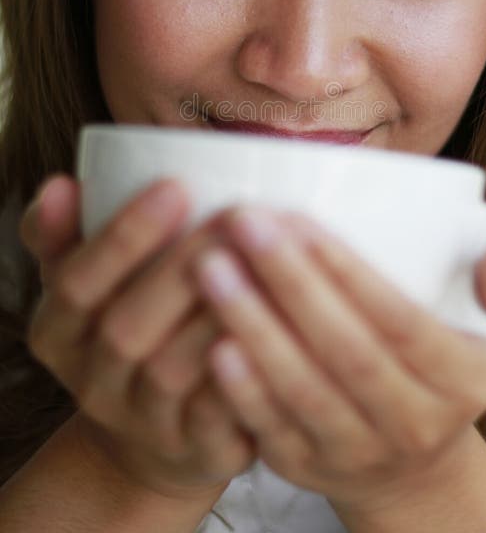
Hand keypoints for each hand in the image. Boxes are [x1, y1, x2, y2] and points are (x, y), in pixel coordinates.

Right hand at [19, 175, 256, 497]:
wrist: (158, 432)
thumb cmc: (127, 326)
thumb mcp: (87, 283)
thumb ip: (66, 234)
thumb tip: (60, 184)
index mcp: (57, 334)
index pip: (75, 284)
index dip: (122, 237)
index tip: (174, 185)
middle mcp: (92, 384)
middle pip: (125, 329)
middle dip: (180, 268)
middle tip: (234, 214)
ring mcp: (144, 424)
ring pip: (171, 373)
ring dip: (217, 313)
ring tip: (261, 258)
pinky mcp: (197, 451)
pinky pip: (216, 420)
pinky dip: (242, 374)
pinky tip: (276, 324)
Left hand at [192, 208, 485, 515]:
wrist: (414, 462)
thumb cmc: (442, 367)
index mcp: (461, 378)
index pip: (400, 318)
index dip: (346, 270)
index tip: (298, 218)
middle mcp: (413, 423)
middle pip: (346, 351)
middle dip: (290, 283)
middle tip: (243, 223)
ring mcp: (358, 451)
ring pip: (303, 391)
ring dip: (254, 326)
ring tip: (212, 268)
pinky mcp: (308, 468)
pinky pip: (272, 432)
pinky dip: (241, 390)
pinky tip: (212, 343)